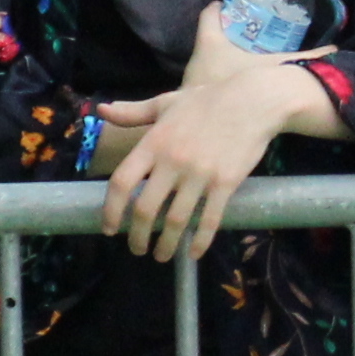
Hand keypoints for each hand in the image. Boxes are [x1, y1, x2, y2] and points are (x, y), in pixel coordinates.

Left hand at [92, 5, 309, 264]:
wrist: (252, 100)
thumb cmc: (207, 101)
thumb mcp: (166, 102)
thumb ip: (133, 112)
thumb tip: (102, 110)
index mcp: (153, 142)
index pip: (122, 182)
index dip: (111, 210)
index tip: (109, 228)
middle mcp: (172, 161)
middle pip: (145, 209)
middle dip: (136, 236)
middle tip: (136, 248)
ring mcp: (199, 173)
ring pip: (175, 220)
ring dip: (165, 245)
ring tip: (161, 255)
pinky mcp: (225, 183)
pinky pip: (209, 220)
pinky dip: (199, 241)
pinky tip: (194, 253)